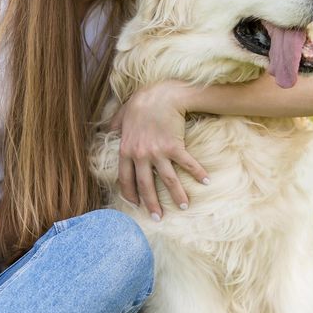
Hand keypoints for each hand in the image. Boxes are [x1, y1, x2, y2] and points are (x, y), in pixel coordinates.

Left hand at [111, 80, 209, 220]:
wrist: (163, 94)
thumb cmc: (142, 102)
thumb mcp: (122, 114)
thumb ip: (115, 126)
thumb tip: (107, 130)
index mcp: (126, 150)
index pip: (125, 179)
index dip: (130, 194)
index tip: (135, 205)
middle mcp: (141, 155)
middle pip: (146, 186)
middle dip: (152, 204)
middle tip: (158, 218)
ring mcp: (158, 152)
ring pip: (168, 180)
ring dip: (177, 196)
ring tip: (184, 206)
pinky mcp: (175, 147)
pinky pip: (187, 164)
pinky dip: (197, 173)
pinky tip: (205, 181)